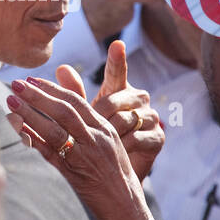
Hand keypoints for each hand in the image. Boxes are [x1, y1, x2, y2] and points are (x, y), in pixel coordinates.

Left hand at [5, 72, 154, 219]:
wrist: (126, 207)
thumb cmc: (116, 175)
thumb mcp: (108, 143)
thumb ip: (88, 121)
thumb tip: (66, 102)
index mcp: (105, 129)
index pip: (76, 101)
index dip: (53, 88)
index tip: (32, 80)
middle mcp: (96, 139)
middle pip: (64, 110)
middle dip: (38, 95)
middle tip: (16, 84)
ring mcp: (85, 156)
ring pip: (55, 129)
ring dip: (30, 113)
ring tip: (10, 101)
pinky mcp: (74, 174)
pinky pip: (49, 152)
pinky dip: (32, 139)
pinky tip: (17, 128)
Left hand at [88, 40, 163, 181]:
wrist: (120, 175)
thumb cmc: (102, 139)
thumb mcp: (87, 117)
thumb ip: (74, 93)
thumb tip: (61, 67)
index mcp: (121, 90)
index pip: (117, 72)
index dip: (117, 59)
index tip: (117, 44)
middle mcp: (138, 100)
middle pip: (113, 102)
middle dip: (96, 118)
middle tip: (81, 130)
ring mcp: (150, 118)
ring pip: (124, 121)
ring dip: (108, 135)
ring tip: (97, 146)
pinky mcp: (157, 137)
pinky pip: (136, 139)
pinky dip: (123, 147)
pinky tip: (117, 154)